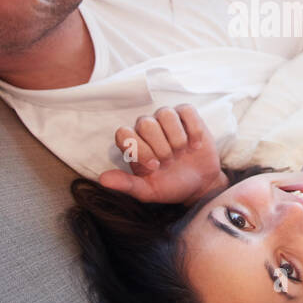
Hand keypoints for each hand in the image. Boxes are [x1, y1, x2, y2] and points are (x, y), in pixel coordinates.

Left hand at [99, 105, 227, 204]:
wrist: (199, 185)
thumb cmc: (170, 186)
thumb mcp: (148, 191)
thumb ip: (126, 184)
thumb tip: (102, 179)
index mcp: (133, 144)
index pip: (124, 134)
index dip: (139, 149)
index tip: (154, 166)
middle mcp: (146, 127)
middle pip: (145, 123)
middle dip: (161, 147)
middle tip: (170, 162)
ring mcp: (167, 119)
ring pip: (165, 114)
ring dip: (177, 138)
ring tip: (182, 153)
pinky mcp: (187, 115)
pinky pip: (187, 111)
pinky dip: (193, 130)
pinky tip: (195, 145)